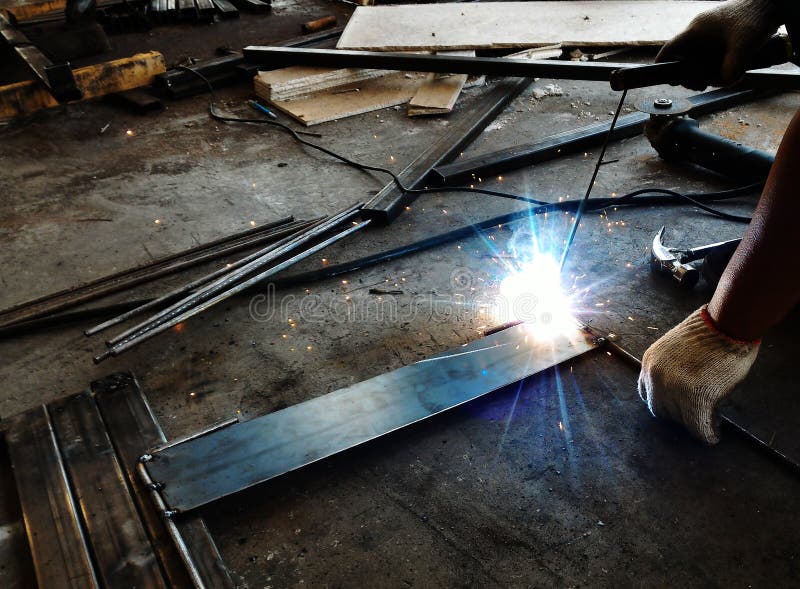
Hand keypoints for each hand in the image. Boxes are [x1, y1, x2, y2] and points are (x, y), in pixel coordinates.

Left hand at [638, 305, 759, 443]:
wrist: (726, 324)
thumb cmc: (708, 333)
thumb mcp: (676, 349)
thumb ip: (670, 369)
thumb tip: (676, 392)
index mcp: (649, 363)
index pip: (647, 393)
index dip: (664, 402)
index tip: (678, 406)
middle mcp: (655, 377)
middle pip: (660, 409)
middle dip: (677, 415)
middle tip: (694, 416)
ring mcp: (673, 389)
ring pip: (679, 420)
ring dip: (693, 423)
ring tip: (708, 422)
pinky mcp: (696, 399)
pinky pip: (698, 427)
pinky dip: (706, 434)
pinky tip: (713, 435)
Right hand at [656, 0, 782, 89]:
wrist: (772, 4)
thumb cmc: (755, 17)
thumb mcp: (744, 44)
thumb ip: (733, 67)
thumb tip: (726, 82)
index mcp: (696, 30)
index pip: (670, 49)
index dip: (663, 65)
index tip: (665, 79)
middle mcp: (699, 33)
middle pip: (683, 60)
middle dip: (690, 76)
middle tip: (701, 85)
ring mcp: (710, 36)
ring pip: (698, 61)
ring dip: (705, 73)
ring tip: (720, 78)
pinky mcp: (720, 39)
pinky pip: (710, 57)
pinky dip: (716, 67)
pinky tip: (729, 71)